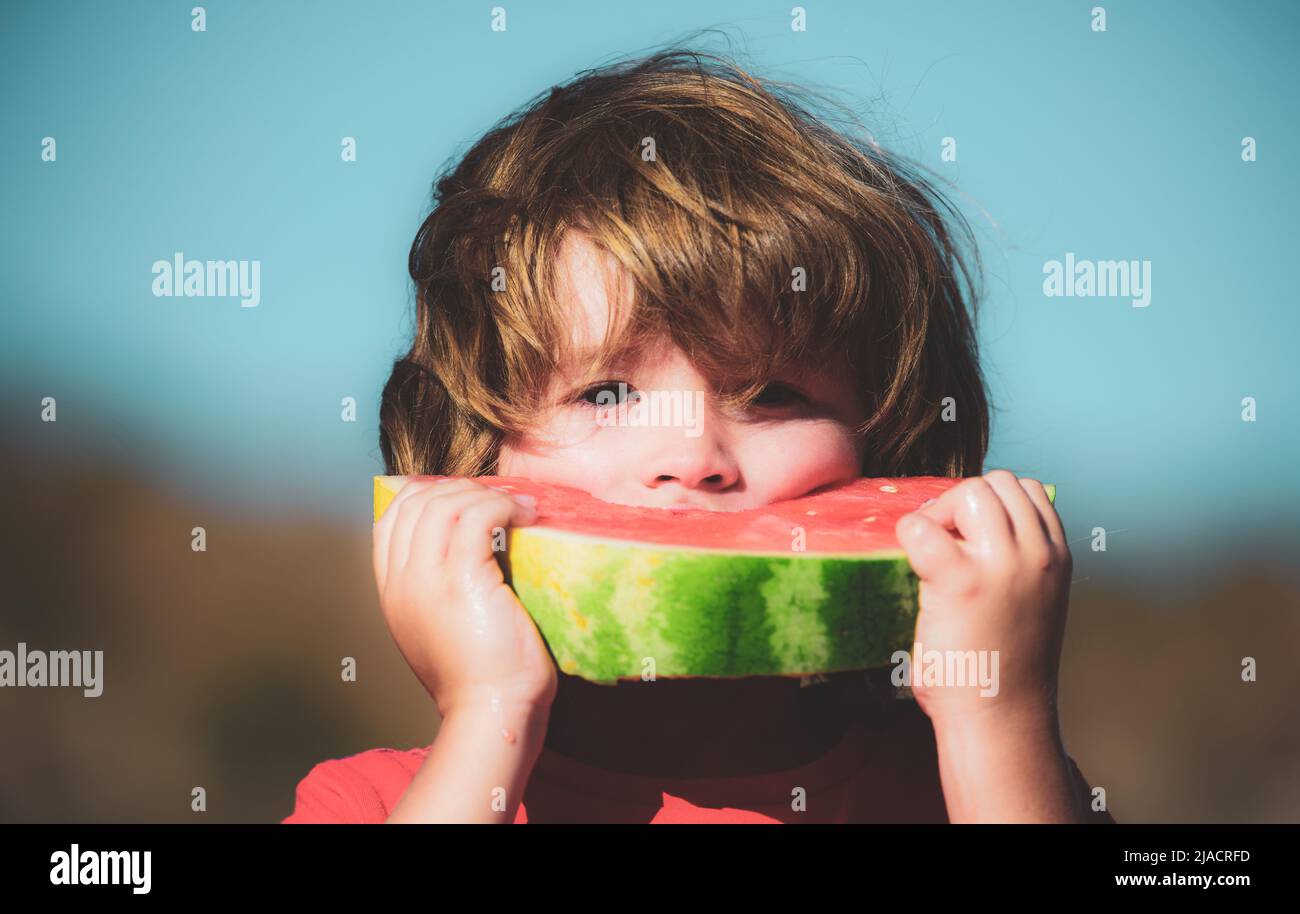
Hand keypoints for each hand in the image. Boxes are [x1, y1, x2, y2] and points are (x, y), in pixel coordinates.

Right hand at [372, 478, 557, 723]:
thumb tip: (471, 542)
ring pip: (445, 503)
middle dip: (460, 488)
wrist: (492, 711)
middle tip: (499, 500)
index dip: (428, 494)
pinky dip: (503, 505)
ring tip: (518, 506)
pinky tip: (525, 515)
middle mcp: (403, 582)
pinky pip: (476, 516)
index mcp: (393, 593)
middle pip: (416, 502)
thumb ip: (438, 587)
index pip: (391, 517)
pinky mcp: (463, 579)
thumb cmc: (483, 675)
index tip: (467, 498)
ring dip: (486, 495)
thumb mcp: (442, 626)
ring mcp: (428, 579)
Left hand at [893, 470, 1071, 728]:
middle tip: (946, 547)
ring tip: (935, 558)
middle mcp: (1038, 554)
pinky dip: (910, 537)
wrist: (998, 719)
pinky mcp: (960, 580)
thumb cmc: (1002, 667)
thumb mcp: (1030, 599)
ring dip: (942, 514)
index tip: (969, 540)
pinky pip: (921, 527)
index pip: (1029, 490)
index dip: (990, 506)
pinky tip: (916, 571)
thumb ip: (1014, 559)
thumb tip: (964, 523)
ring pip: (970, 492)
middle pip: (998, 482)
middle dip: (964, 502)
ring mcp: (1002, 565)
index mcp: (1057, 557)